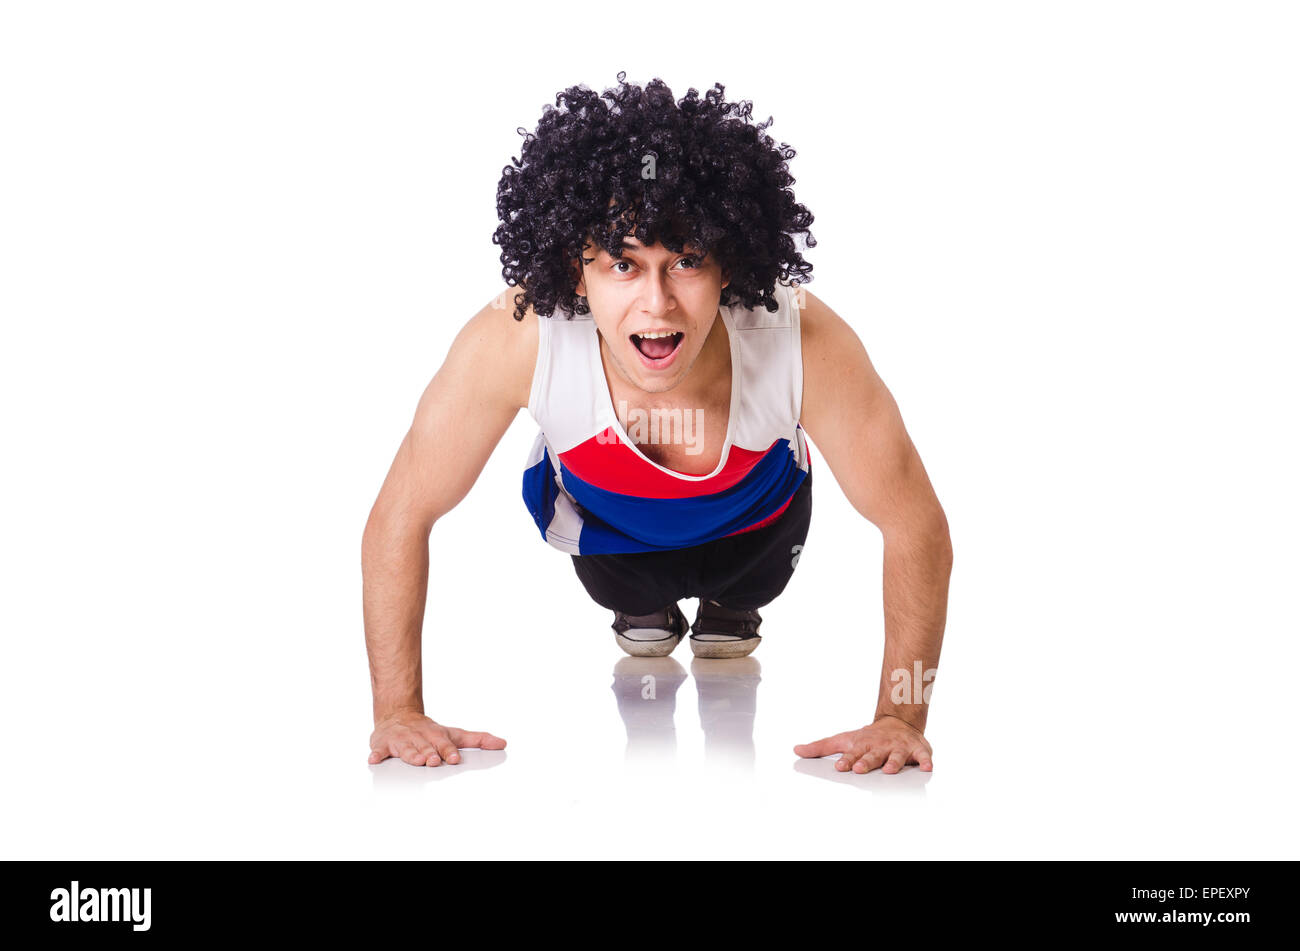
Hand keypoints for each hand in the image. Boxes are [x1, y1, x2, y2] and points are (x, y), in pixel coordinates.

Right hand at [368, 711, 506, 766]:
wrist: (398, 716)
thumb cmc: (428, 731)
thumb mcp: (453, 733)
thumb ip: (477, 739)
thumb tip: (503, 743)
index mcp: (436, 734)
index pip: (444, 743)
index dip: (449, 750)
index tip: (454, 758)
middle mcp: (419, 736)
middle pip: (425, 746)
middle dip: (430, 753)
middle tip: (434, 761)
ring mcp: (401, 740)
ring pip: (406, 749)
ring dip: (411, 755)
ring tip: (416, 760)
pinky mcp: (383, 744)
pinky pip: (379, 750)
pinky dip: (376, 754)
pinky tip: (375, 760)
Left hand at [793, 715, 932, 773]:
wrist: (897, 722)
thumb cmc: (868, 737)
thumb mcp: (844, 739)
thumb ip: (820, 747)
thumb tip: (796, 750)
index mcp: (862, 746)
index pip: (852, 754)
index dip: (846, 761)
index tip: (839, 767)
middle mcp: (880, 747)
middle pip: (872, 755)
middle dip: (866, 762)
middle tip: (859, 769)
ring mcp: (898, 748)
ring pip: (896, 756)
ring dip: (893, 762)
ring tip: (889, 770)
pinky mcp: (917, 749)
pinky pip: (923, 755)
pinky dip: (926, 760)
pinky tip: (927, 767)